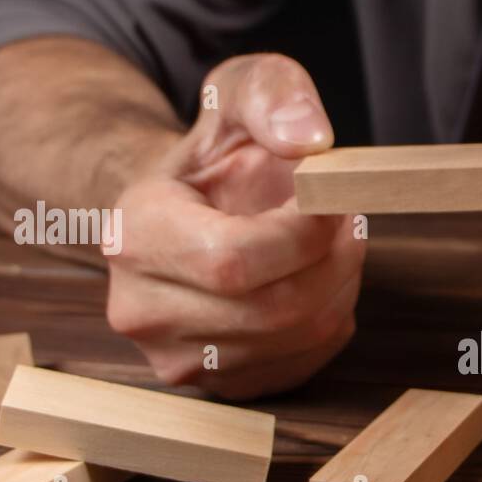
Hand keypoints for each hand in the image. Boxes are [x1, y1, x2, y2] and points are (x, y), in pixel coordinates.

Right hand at [105, 53, 363, 399]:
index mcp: (134, 236)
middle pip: (276, 309)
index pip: (234, 260)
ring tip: (328, 243)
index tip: (331, 201)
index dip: (304, 235)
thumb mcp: (238, 93)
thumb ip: (272, 95)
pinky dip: (328, 320)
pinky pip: (303, 363)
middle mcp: (143, 310)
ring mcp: (178, 359)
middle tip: (347, 220)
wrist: (180, 214)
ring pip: (298, 338)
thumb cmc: (214, 159)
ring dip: (338, 287)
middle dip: (335, 260)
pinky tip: (312, 281)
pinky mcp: (219, 387)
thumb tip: (308, 138)